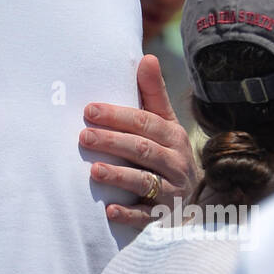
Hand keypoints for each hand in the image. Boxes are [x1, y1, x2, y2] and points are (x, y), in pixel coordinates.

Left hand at [80, 55, 198, 229]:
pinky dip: (129, 213)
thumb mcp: (164, 122)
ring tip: (94, 170)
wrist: (189, 198)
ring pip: (145, 181)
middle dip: (113, 142)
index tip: (89, 110)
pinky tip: (109, 211)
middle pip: (143, 150)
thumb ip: (153, 93)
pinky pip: (146, 216)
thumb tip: (147, 57)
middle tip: (83, 137)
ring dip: (119, 176)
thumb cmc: (167, 151)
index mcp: (173, 136)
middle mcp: (176, 163)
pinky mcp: (164, 216)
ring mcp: (172, 191)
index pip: (145, 123)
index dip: (118, 116)